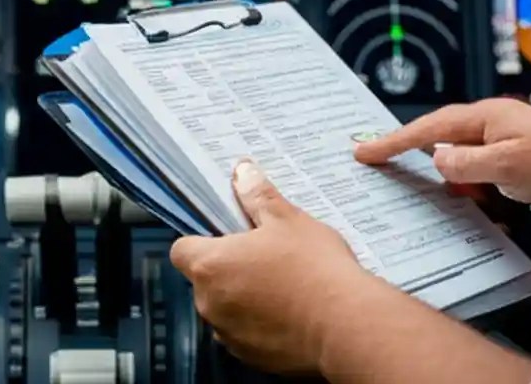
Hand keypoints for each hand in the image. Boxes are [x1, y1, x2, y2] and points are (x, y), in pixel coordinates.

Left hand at [169, 160, 374, 374]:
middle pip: (205, 279)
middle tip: (265, 256)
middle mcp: (210, 304)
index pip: (182, 250)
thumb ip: (257, 196)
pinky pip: (246, 334)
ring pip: (226, 308)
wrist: (349, 327)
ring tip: (284, 285)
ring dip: (245, 297)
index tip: (227, 237)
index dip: (201, 241)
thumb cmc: (315, 269)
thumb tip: (242, 171)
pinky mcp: (251, 358)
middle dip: (228, 268)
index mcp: (210, 266)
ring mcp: (229, 334)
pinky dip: (261, 324)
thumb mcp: (287, 220)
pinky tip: (292, 312)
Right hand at [354, 97, 530, 203]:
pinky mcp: (516, 156)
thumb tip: (436, 160)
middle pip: (440, 138)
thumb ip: (464, 164)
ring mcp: (504, 138)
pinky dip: (477, 186)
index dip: (391, 142)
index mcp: (483, 118)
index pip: (425, 130)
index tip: (363, 151)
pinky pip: (483, 170)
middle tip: (382, 162)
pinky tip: (485, 203)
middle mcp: (490, 123)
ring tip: (449, 194)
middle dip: (415, 154)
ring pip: (462, 158)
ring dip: (455, 179)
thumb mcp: (506, 167)